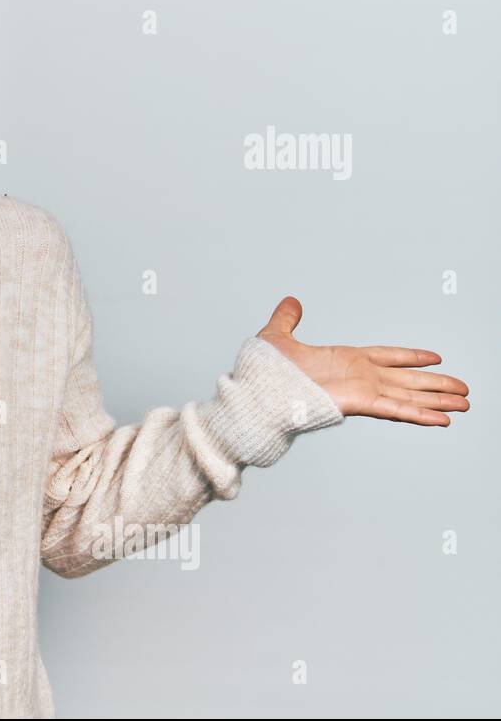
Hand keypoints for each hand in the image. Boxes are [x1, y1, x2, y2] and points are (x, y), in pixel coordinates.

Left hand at [256, 296, 469, 425]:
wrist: (255, 393)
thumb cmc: (262, 373)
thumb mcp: (277, 337)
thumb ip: (287, 320)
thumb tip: (290, 301)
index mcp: (347, 360)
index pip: (388, 356)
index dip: (411, 356)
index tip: (436, 358)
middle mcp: (359, 377)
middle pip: (408, 380)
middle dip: (436, 386)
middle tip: (465, 391)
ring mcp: (361, 391)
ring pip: (409, 396)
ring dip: (437, 401)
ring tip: (464, 406)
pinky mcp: (358, 403)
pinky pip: (395, 409)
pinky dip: (419, 413)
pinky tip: (442, 419)